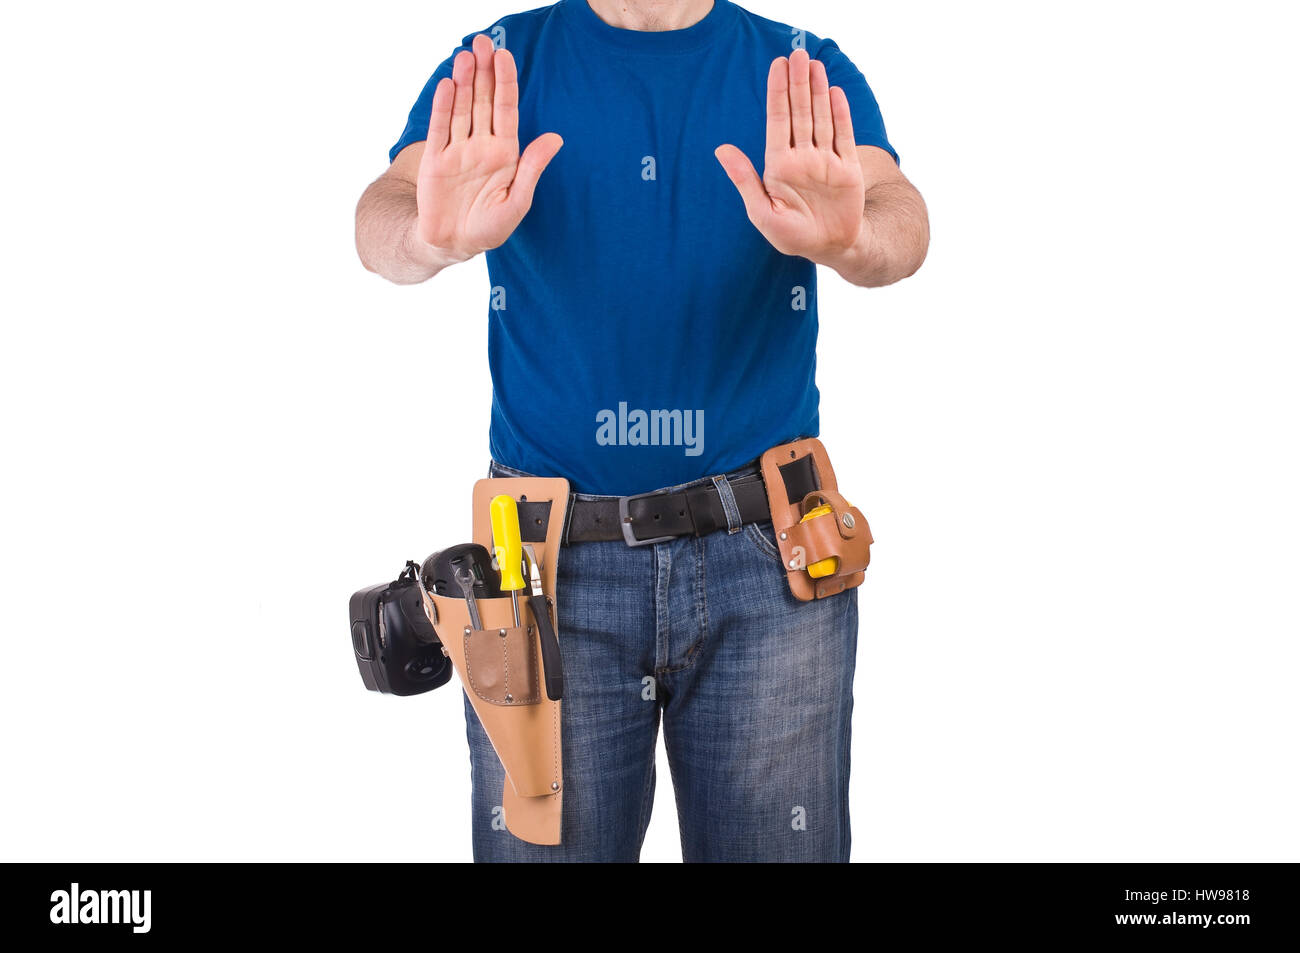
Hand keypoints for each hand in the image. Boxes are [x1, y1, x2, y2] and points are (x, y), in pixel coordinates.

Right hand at [415, 34, 562, 260]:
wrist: (453, 245)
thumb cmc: (489, 228)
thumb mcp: (517, 202)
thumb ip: (532, 168)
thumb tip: (555, 138)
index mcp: (505, 153)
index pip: (506, 110)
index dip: (506, 83)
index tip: (504, 56)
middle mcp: (481, 146)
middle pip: (483, 102)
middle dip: (483, 72)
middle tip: (481, 42)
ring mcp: (457, 150)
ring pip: (461, 109)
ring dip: (463, 83)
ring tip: (465, 56)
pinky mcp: (435, 159)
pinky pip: (440, 128)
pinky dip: (443, 107)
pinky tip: (448, 85)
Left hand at [715, 49, 865, 262]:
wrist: (831, 248)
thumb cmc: (792, 236)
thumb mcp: (762, 213)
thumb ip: (745, 180)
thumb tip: (721, 149)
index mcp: (779, 165)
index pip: (778, 121)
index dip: (778, 93)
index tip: (777, 66)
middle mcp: (802, 157)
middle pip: (799, 113)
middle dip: (798, 84)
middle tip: (797, 54)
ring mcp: (825, 160)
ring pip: (821, 119)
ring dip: (818, 92)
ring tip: (814, 64)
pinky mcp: (847, 167)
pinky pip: (843, 136)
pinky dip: (840, 115)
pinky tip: (834, 92)